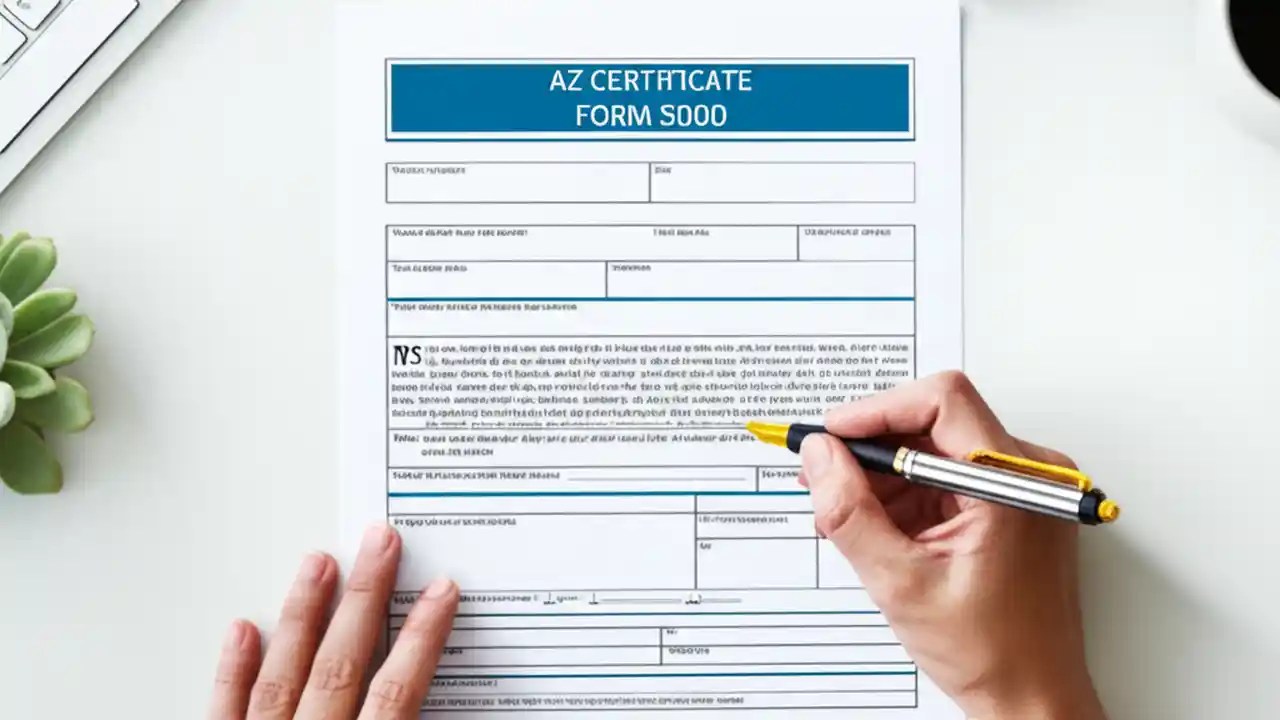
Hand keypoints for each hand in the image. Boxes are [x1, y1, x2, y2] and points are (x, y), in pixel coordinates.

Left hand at [208, 524, 458, 718]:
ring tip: (318, 564)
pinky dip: (235, 669)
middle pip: (342, 664)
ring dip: (303, 614)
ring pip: (283, 674)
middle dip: (365, 598)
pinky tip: (245, 630)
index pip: (397, 692)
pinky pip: (226, 709)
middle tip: (380, 545)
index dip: (423, 639)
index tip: (441, 593)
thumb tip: (450, 707)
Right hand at [799, 372, 1105, 719]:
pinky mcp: (1010, 503)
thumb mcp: (900, 583)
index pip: (941, 402)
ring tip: (846, 517)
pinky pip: (945, 476)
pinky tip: (879, 529)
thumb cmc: (992, 653)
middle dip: (870, 450)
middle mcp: (1029, 473)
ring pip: (934, 450)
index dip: (876, 411)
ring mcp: (1022, 487)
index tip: (832, 436)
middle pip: (933, 422)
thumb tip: (820, 457)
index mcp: (1014, 483)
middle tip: (823, 476)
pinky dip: (905, 497)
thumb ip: (851, 513)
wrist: (1032, 698)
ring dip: (883, 478)